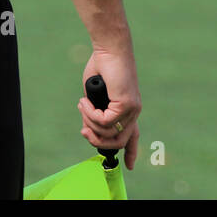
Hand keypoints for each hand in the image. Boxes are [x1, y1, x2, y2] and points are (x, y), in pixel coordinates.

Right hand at [78, 46, 141, 170]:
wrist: (109, 49)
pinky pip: (104, 121)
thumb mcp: (95, 97)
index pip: (134, 136)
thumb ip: (94, 113)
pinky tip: (84, 101)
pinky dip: (90, 114)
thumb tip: (88, 131)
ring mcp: (132, 109)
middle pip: (117, 141)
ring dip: (89, 122)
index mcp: (128, 109)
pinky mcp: (126, 104)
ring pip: (108, 133)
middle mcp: (134, 112)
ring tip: (82, 105)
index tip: (130, 167)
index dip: (131, 153)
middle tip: (83, 130)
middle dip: (96, 140)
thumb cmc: (101, 68)